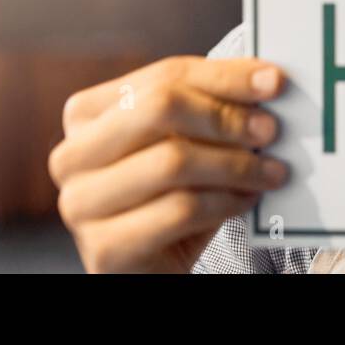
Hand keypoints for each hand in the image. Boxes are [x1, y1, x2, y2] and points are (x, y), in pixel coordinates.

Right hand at [49, 55, 288, 272]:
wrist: (150, 267)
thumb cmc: (171, 194)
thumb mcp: (186, 142)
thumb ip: (210, 106)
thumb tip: (264, 80)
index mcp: (86, 113)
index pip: (164, 77)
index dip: (224, 76)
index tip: (273, 81)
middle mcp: (72, 154)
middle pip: (159, 110)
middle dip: (225, 116)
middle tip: (270, 129)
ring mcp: (80, 203)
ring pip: (172, 162)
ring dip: (235, 164)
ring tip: (271, 170)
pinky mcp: (104, 248)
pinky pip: (180, 210)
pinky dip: (225, 201)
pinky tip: (247, 200)